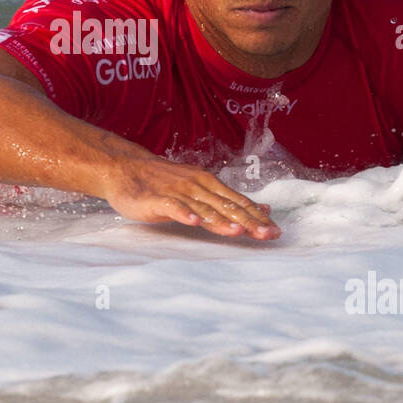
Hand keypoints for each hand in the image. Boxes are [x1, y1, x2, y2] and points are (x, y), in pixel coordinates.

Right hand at [99, 156, 279, 239]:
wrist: (126, 168)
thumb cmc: (165, 181)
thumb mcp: (201, 188)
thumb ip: (229, 200)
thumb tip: (263, 208)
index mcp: (210, 185)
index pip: (239, 203)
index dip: (258, 217)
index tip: (277, 232)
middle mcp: (198, 187)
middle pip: (227, 207)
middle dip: (249, 222)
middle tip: (267, 235)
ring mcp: (177, 192)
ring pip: (203, 208)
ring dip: (221, 220)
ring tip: (238, 231)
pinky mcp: (157, 199)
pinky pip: (172, 207)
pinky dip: (183, 213)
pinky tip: (193, 222)